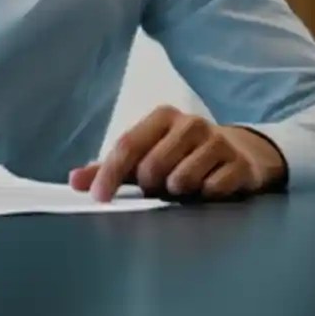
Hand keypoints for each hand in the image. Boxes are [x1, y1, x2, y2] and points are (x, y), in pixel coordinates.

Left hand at [69, 106, 285, 201]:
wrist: (240, 153)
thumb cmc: (182, 155)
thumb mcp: (146, 156)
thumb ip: (109, 168)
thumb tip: (74, 181)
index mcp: (162, 117)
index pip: (128, 145)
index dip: (110, 173)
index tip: (99, 198)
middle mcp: (190, 124)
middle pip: (153, 166)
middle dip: (150, 185)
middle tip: (158, 187)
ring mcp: (217, 141)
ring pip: (182, 179)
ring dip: (178, 192)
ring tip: (184, 187)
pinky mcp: (239, 164)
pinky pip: (211, 189)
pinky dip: (205, 195)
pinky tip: (209, 188)